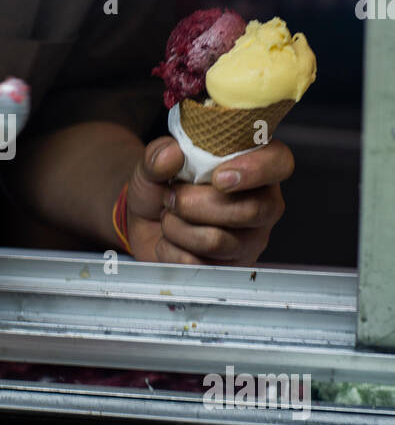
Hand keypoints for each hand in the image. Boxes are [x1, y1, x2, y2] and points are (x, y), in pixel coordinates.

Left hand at [125, 135, 293, 264]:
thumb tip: (171, 156)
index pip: (279, 163)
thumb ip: (160, 155)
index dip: (254, 170)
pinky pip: (197, 264)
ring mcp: (250, 240)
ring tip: (169, 216)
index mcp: (254, 166)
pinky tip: (170, 239)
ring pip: (217, 241)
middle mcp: (262, 204)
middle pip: (250, 210)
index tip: (219, 177)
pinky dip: (170, 249)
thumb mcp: (156, 162)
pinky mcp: (230, 269)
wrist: (145, 221)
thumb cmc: (164, 186)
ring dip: (177, 227)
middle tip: (172, 196)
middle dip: (194, 204)